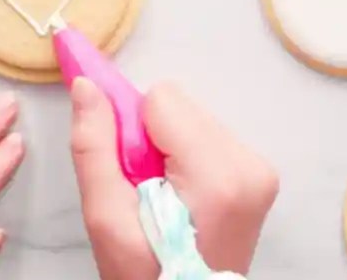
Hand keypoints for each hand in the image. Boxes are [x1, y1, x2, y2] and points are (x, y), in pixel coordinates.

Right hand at [69, 80, 278, 278]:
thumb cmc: (146, 277)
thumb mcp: (106, 220)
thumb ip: (94, 147)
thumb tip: (86, 85)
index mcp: (217, 176)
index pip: (162, 99)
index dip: (132, 129)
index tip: (126, 167)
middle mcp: (249, 165)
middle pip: (180, 105)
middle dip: (151, 139)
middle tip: (143, 189)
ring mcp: (259, 169)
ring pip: (192, 117)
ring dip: (168, 148)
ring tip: (163, 198)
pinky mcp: (259, 173)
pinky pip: (208, 135)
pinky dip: (186, 157)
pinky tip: (182, 197)